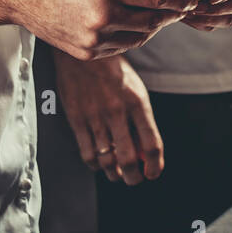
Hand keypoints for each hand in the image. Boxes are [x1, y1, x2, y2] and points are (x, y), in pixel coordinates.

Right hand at [6, 0, 196, 59]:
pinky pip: (121, 46)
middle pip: (153, 20)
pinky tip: (131, 21)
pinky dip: (132, 35)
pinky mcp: (86, 53)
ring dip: (153, 25)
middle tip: (180, 4)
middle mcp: (100, 18)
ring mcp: (93, 40)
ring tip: (156, 11)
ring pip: (140, 37)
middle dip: (170, 13)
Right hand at [53, 52, 162, 184]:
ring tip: (117, 174)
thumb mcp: (135, 89)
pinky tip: (99, 162)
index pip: (151, 143)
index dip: (155, 166)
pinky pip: (87, 154)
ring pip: (107, 160)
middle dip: (134, 177)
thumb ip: (140, 119)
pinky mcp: (77, 119)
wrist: (83, 53)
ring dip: (114, 173)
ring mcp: (95, 116)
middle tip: (135, 179)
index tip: (152, 173)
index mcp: (138, 102)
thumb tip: (144, 152)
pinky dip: (95, 165)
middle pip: (128, 159)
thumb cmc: (112, 70)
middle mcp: (118, 111)